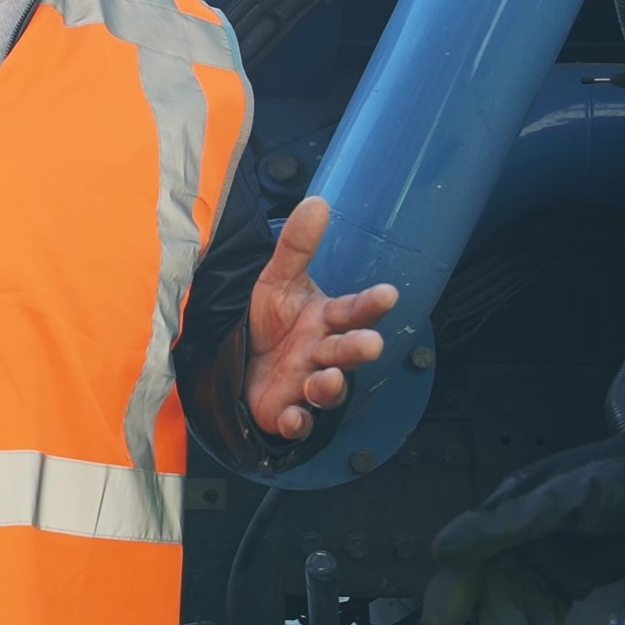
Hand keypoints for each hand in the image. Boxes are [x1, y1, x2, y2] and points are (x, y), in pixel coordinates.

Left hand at [243, 194, 396, 439]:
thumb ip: (297, 246)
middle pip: (346, 351)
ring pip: (328, 389)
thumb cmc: (268, 322)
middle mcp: (321, 352)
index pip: (353, 310)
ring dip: (331, 386)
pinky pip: (297, 421)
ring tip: (328, 378)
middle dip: (359, 348)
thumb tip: (318, 202)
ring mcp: (306, 385)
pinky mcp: (286, 412)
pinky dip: (297, 421)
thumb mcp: (276, 280)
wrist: (236, 360)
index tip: (388, 294)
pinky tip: (293, 416)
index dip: (370, 303)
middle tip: (370, 344)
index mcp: (324, 320)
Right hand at [418, 426, 624, 624]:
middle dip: (491, 618)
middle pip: (487, 589)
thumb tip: (440, 552)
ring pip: (513, 607)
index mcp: (502, 515)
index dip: (450, 592)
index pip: (464, 556)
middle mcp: (513, 543)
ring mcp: (541, 567)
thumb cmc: (607, 480)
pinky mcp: (569, 585)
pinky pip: (545, 615)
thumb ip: (504, 523)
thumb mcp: (555, 495)